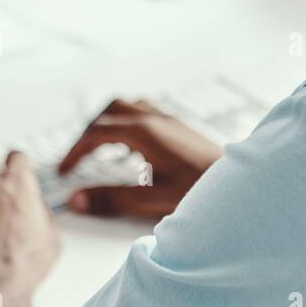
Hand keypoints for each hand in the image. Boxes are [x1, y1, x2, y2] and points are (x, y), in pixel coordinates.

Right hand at [59, 99, 222, 217]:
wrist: (242, 186)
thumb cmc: (202, 192)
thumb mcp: (153, 200)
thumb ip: (112, 199)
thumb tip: (76, 200)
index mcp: (145, 133)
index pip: (96, 133)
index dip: (75, 152)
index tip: (63, 172)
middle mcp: (155, 119)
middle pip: (108, 111)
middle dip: (87, 132)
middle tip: (77, 158)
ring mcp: (168, 119)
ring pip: (127, 106)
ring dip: (107, 122)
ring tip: (98, 147)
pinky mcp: (178, 126)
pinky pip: (143, 111)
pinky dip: (126, 122)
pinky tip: (131, 146)